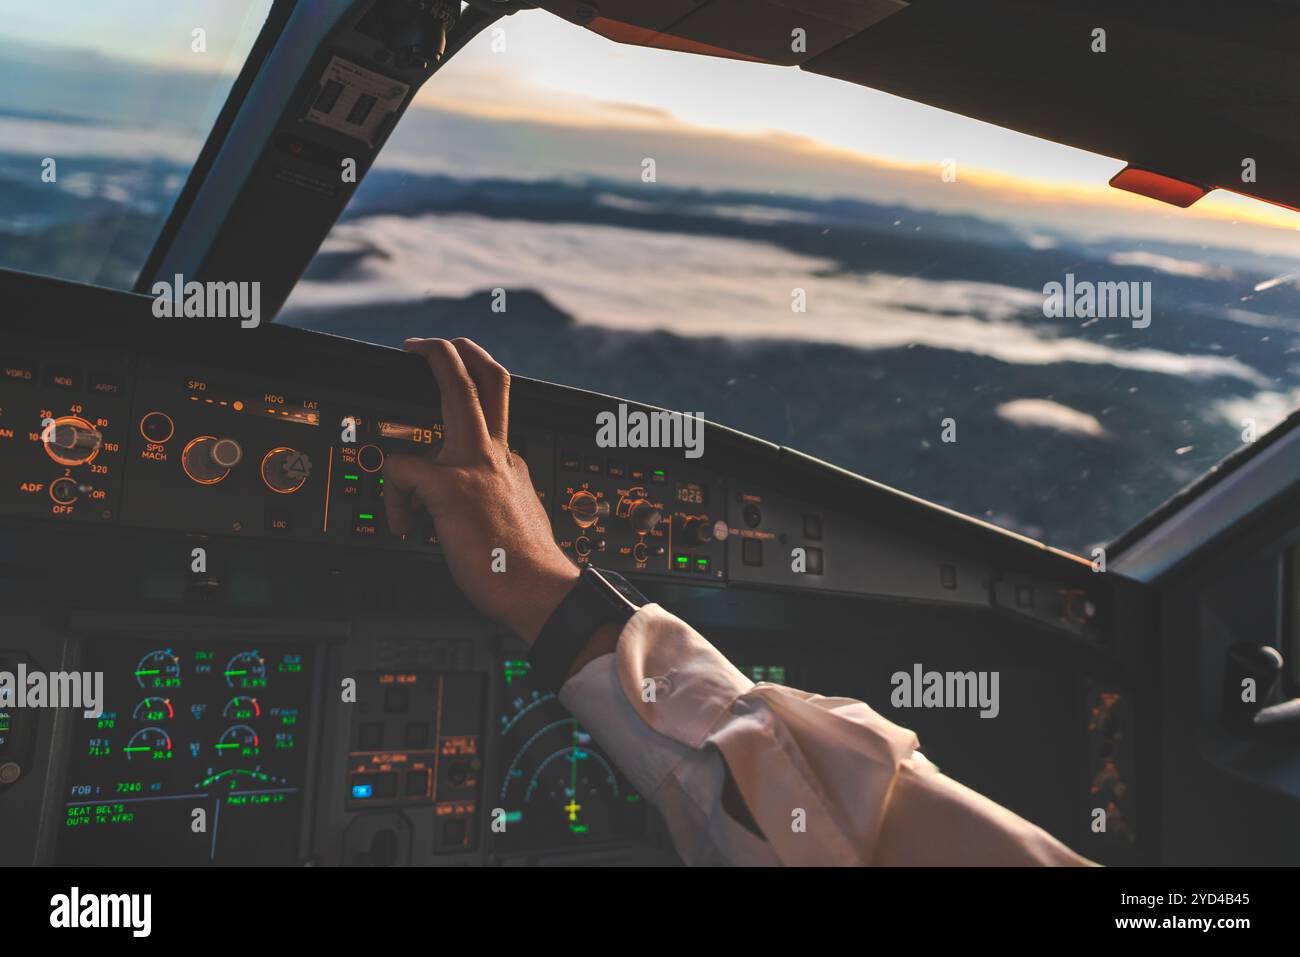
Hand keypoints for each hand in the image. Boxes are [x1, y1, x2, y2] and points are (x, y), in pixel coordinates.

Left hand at [382, 338, 580, 643]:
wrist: (541, 594)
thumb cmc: (526, 570)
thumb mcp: (516, 522)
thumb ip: (497, 501)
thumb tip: (468, 508)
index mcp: (511, 465)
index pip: (493, 420)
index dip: (473, 403)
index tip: (457, 392)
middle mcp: (497, 457)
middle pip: (487, 382)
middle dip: (456, 352)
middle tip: (428, 345)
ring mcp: (475, 466)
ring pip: (458, 392)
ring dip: (436, 363)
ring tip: (412, 361)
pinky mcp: (450, 487)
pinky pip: (402, 470)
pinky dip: (393, 497)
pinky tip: (402, 523)